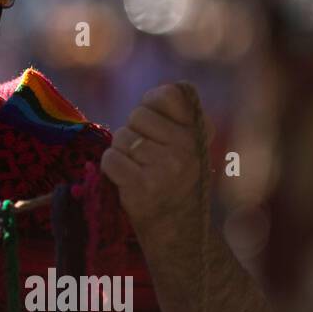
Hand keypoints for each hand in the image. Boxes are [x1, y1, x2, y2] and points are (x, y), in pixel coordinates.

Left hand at [100, 82, 211, 243]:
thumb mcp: (185, 139)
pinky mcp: (143, 184)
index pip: (167, 95)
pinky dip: (111, 167)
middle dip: (133, 132)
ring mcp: (166, 166)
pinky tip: (126, 178)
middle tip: (145, 155)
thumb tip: (171, 87)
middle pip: (137, 116)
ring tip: (138, 168)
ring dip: (122, 152)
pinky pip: (111, 159)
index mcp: (201, 130)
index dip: (152, 106)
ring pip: (122, 138)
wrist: (174, 224)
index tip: (158, 127)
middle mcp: (188, 147)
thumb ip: (177, 111)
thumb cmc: (172, 173)